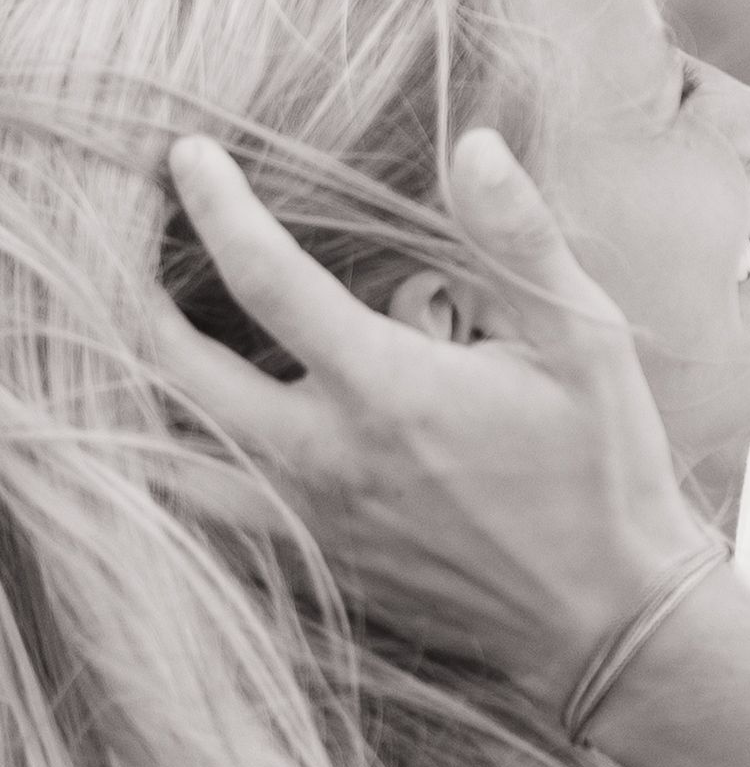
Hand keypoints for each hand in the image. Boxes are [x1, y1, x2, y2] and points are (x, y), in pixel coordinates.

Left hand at [152, 131, 707, 713]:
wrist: (608, 621)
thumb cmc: (604, 472)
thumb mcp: (585, 342)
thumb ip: (520, 239)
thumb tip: (475, 145)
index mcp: (386, 390)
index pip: (263, 277)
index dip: (215, 204)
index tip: (187, 154)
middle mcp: (325, 457)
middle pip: (172, 370)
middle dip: (129, 295)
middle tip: (124, 242)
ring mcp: (310, 519)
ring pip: (169, 457)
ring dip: (143, 391)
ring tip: (144, 338)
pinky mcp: (316, 564)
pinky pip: (210, 513)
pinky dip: (180, 463)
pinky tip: (197, 427)